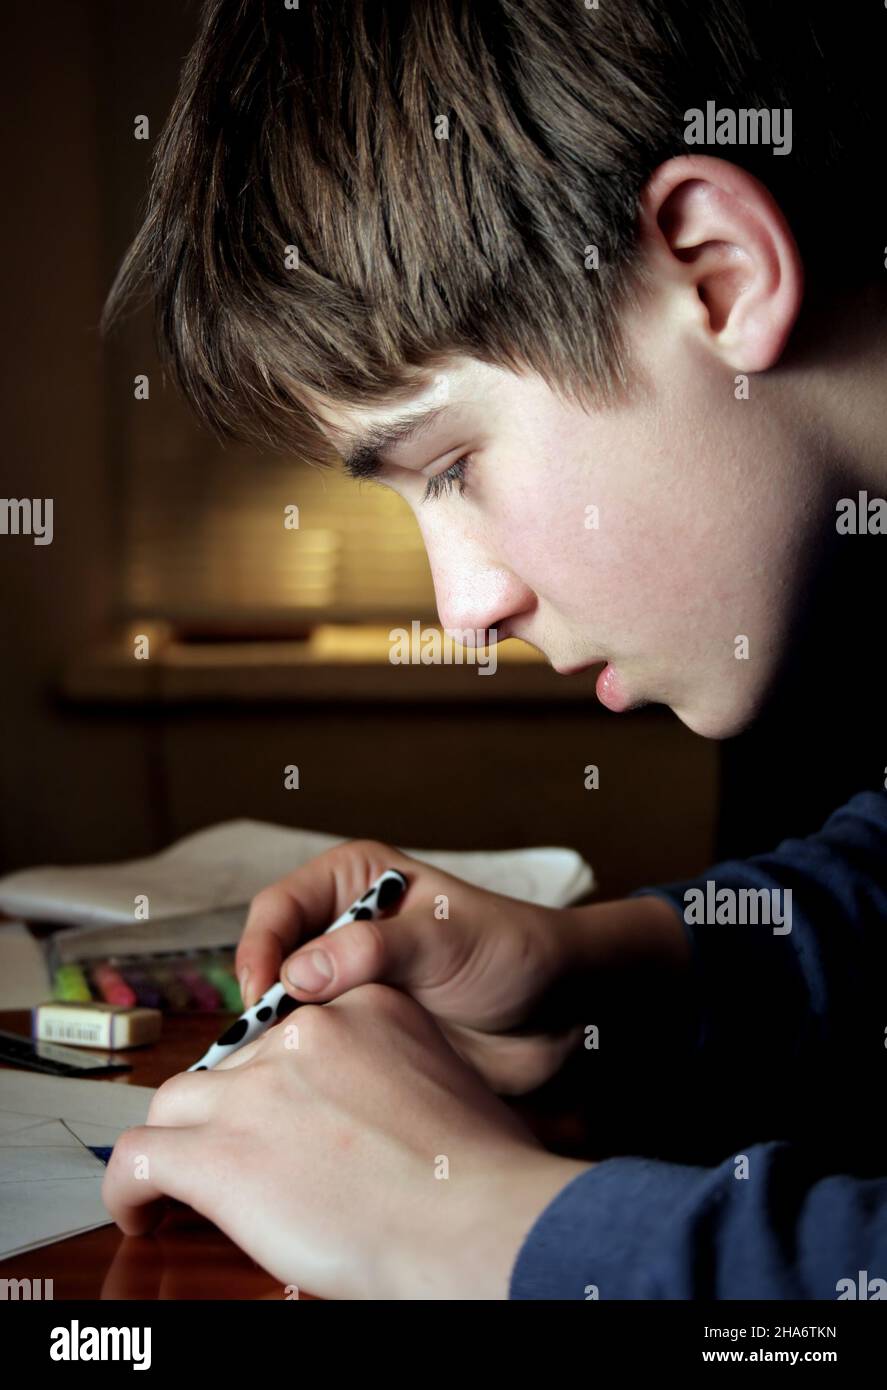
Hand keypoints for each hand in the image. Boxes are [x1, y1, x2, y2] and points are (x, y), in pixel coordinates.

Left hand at [102, 984, 589, 1298]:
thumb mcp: (447, 1082)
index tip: (279, 1116)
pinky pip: (137, 1158)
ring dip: (176, 1144)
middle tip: (242, 1163)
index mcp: (364, 1006)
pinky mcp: (219, 1151)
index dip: (276, 1077)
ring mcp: (256, 1089)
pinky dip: (127, 1190)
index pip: (290, 1029)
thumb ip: (395, 1073)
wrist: (474, 1219)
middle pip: (232, 1064)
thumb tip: (369, 1118)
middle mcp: (304, 1034)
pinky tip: (143, 1213)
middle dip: (228, 1114)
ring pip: (174, 1101)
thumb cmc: (482, 1173)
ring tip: (177, 1189)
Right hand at [235, 839, 687, 1095]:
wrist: (557, 1012)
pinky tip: (312, 1088)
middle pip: (268, 962)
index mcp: (351, 882)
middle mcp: (337, 928)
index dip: (259, 950)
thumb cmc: (510, 952)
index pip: (278, 908)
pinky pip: (312, 1050)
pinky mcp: (356, 1031)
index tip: (262, 995)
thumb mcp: (445, 939)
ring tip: (285, 1070)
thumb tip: (298, 972)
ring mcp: (344, 983)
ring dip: (280, 1040)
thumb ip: (374, 949)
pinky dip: (305, 1067)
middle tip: (263, 1045)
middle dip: (261, 1002)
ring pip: (283, 1012)